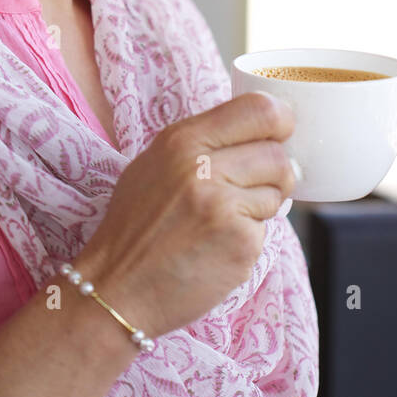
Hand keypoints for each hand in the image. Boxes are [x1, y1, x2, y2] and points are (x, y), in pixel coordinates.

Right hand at [77, 92, 296, 338]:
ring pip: (279, 192)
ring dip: (263, 207)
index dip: (281, 122)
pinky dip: (250, 239)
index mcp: (182, 139)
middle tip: (250, 191)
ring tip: (223, 222)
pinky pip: (268, 230)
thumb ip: (206, 143)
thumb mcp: (157, 164)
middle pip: (277, 155)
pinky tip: (218, 247)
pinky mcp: (239, 242)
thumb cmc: (136, 227)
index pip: (260, 109)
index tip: (279, 135)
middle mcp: (203, 167)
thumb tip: (263, 133)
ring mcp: (223, 205)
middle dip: (275, 174)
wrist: (115, 288)